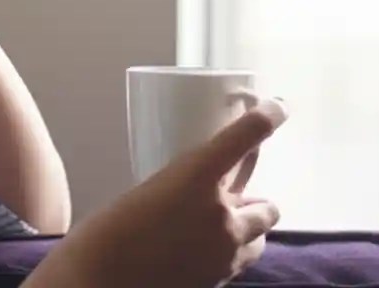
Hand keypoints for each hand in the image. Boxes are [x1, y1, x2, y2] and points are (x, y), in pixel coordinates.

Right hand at [25, 100, 288, 287]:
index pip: (247, 134)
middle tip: (231, 198)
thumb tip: (195, 199)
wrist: (99, 281)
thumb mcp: (147, 192)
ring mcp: (225, 252)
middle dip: (254, 201)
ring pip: (261, 237)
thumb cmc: (107, 231)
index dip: (269, 115)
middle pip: (267, 203)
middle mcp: (221, 213)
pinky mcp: (220, 281)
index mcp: (197, 176)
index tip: (278, 107)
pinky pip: (241, 262)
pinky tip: (204, 252)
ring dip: (249, 229)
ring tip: (221, 228)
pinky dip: (233, 253)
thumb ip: (181, 189)